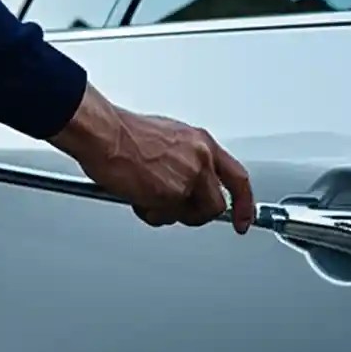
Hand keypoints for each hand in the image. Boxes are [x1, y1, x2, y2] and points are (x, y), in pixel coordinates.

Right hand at [48, 84, 255, 233]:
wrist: (105, 134)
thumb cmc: (125, 132)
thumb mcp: (168, 137)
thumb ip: (186, 159)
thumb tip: (187, 179)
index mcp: (202, 143)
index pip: (238, 178)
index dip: (244, 203)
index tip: (243, 219)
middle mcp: (200, 159)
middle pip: (215, 205)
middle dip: (196, 213)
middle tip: (174, 209)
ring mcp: (187, 178)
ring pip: (189, 215)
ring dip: (169, 212)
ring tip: (147, 196)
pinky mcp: (170, 195)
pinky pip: (165, 218)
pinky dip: (150, 213)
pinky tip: (136, 196)